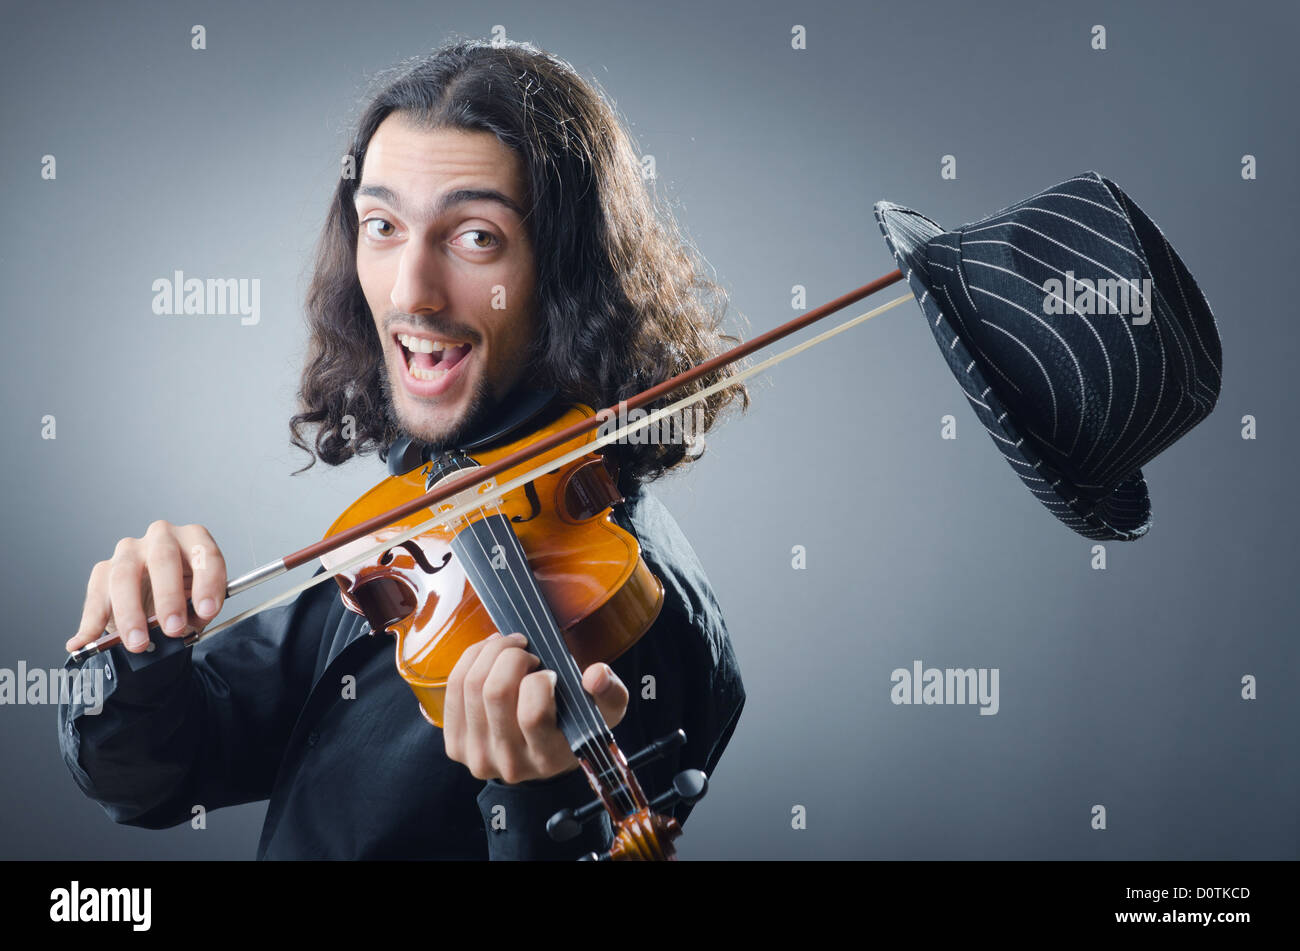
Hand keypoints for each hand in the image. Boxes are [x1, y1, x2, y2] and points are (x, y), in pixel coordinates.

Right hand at [65, 521, 227, 654]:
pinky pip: (95, 596)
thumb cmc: (187, 594)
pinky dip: (91, 623)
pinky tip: (85, 640)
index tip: (207, 611)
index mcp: (194, 539)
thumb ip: (197, 612)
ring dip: (131, 614)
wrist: (162, 599)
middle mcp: (161, 537)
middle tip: (173, 628)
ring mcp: (129, 551)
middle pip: (162, 559)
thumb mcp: (200, 602)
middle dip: (169, 598)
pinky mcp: (103, 570)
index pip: (205, 554)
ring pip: (124, 576)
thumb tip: (186, 626)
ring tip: (139, 642)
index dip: (208, 583)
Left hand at [442, 632, 628, 783]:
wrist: (543, 755)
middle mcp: (509, 763)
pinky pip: (454, 686)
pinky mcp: (455, 744)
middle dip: (512, 656)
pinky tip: (490, 654)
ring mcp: (477, 756)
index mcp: (548, 758)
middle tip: (527, 651)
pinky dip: (472, 658)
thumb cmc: (575, 725)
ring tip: (511, 649)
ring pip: (471, 684)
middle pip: (495, 693)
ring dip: (491, 652)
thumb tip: (595, 674)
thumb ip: (610, 692)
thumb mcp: (604, 712)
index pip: (533, 714)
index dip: (540, 680)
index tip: (550, 673)